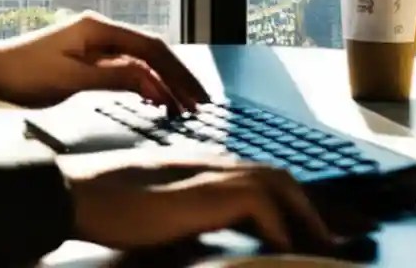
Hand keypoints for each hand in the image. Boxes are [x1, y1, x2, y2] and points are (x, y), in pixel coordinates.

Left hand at [0, 11, 209, 110]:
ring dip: (162, 84)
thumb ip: (114, 77)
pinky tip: (155, 99)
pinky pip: (126, 70)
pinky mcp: (90, 59)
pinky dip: (144, 85)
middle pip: (151, 53)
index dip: (176, 70)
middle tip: (198, 104)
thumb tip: (152, 81)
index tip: (194, 93)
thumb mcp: (71, 79)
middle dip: (177, 78)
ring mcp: (97, 45)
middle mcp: (102, 32)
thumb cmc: (24, 74)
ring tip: (182, 108)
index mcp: (99, 29)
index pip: (151, 47)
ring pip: (141, 63)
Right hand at [61, 151, 338, 252]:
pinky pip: (260, 206)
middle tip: (339, 242)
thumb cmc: (110, 209)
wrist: (76, 193)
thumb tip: (221, 245)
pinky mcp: (205, 190)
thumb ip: (195, 221)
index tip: (319, 232)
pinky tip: (288, 252)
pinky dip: (280, 230)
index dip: (296, 205)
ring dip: (306, 219)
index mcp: (206, 167)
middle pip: (282, 178)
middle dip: (314, 210)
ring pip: (279, 186)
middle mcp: (214, 162)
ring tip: (326, 250)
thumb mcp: (163, 218)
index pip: (264, 181)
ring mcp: (210, 171)